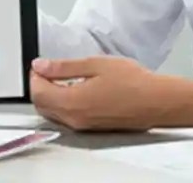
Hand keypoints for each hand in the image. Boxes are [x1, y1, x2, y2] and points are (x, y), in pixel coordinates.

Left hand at [29, 56, 192, 131]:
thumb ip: (64, 67)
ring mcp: (82, 126)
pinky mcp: (91, 128)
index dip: (35, 76)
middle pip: (42, 105)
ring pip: (53, 113)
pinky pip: (67, 117)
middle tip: (49, 70)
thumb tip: (41, 66)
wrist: (156, 101)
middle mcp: (74, 119)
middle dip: (41, 87)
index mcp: (72, 102)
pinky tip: (76, 89)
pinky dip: (64, 103)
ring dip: (52, 96)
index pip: (38, 92)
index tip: (41, 65)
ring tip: (63, 77)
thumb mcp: (95, 64)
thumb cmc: (132, 82)